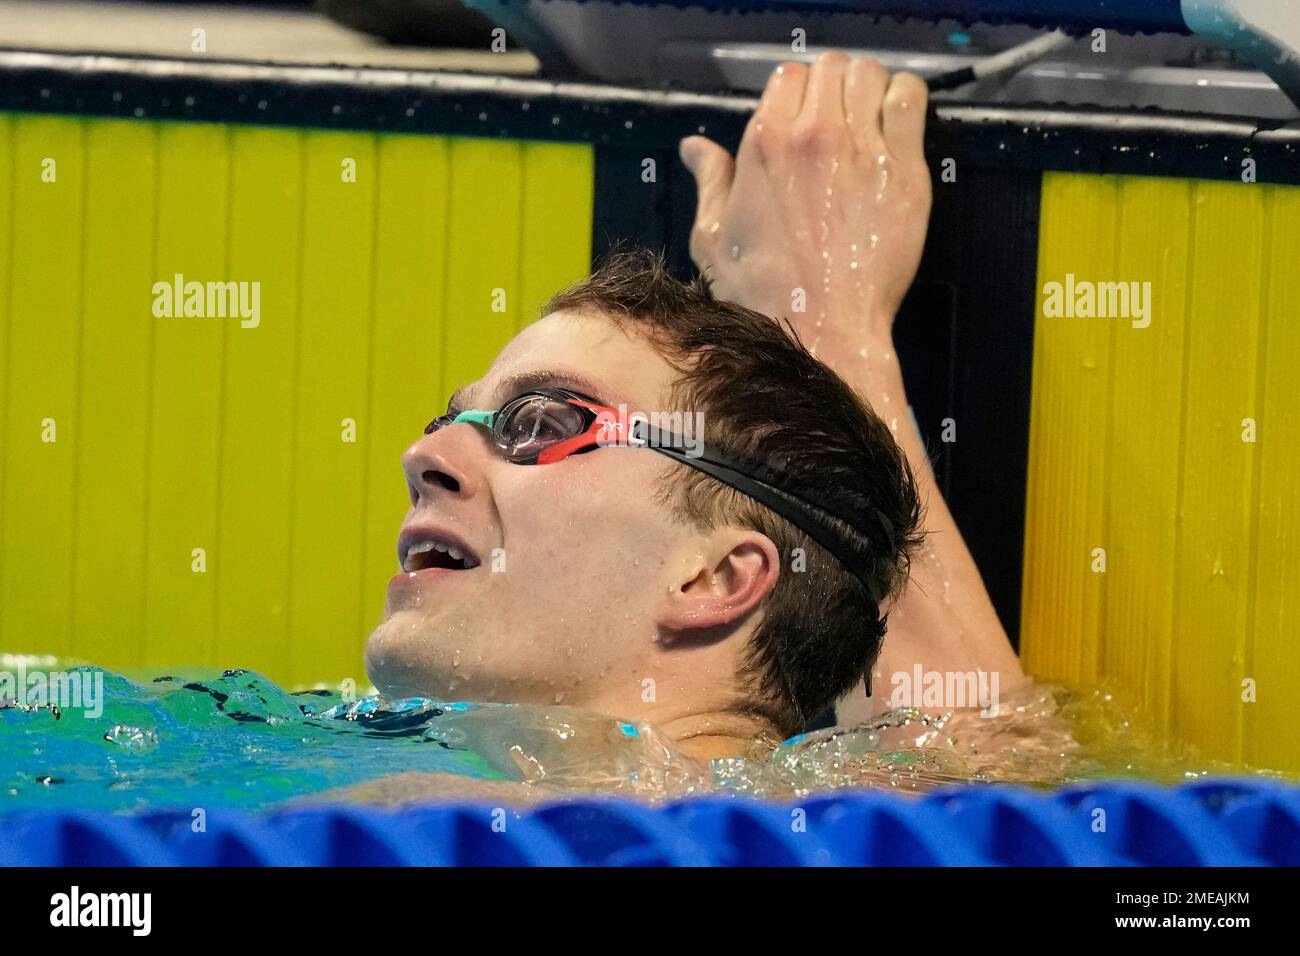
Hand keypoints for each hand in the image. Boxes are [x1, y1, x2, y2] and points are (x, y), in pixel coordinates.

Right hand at [680, 52, 931, 354]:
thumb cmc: (762, 295)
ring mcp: (862, 150)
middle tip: (838, 118)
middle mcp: (814, 135)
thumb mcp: (715, 238)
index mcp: (764, 144)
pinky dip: (905, 99)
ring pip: (872, 74)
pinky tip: (897, 123)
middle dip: (834, 86)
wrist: (819, 330)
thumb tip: (694, 148)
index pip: (788, 75)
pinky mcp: (903, 170)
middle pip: (831, 67)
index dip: (797, 93)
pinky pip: (910, 100)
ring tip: (869, 118)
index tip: (804, 117)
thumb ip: (710, 182)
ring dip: (870, 88)